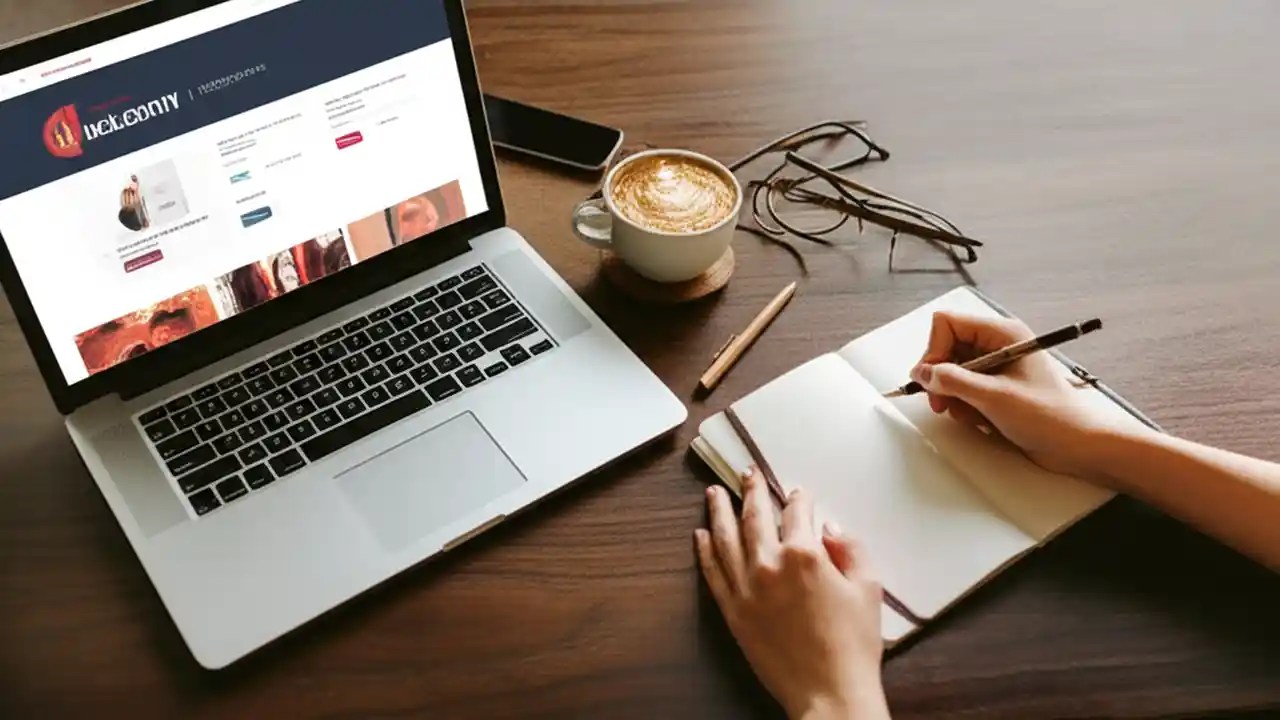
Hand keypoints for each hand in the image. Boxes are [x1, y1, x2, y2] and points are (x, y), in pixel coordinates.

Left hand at [695, 470, 890, 719]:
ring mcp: (746, 588)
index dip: (799, 499)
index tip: (798, 493)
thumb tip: (830, 529)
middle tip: (745, 474)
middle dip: (751, 490)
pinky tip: (700, 535)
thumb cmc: (854, 644)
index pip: (797, 513)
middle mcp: (770, 564)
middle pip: (755, 516)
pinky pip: (712, 573)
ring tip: (713, 492)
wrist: (829, 691)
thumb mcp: (868, 589)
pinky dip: (704, 551)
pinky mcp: (733, 611)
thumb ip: (851, 549)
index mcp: (805, 555)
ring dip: (719, 511)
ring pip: (725, 538)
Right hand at [910, 311, 1133, 479]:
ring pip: (951, 373)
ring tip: (970, 414)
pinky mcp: (995, 388)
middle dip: (940, 378)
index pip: (948, 324)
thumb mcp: (994, 397)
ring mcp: (995, 367)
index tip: (933, 378)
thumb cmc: (1050, 416)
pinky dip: (964, 406)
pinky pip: (963, 390)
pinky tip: (981, 419)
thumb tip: (923, 373)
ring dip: (953, 396)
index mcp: (1002, 333)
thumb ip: (953, 381)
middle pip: (946, 348)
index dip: (935, 350)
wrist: (1076, 444)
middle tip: (942, 402)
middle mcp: (996, 345)